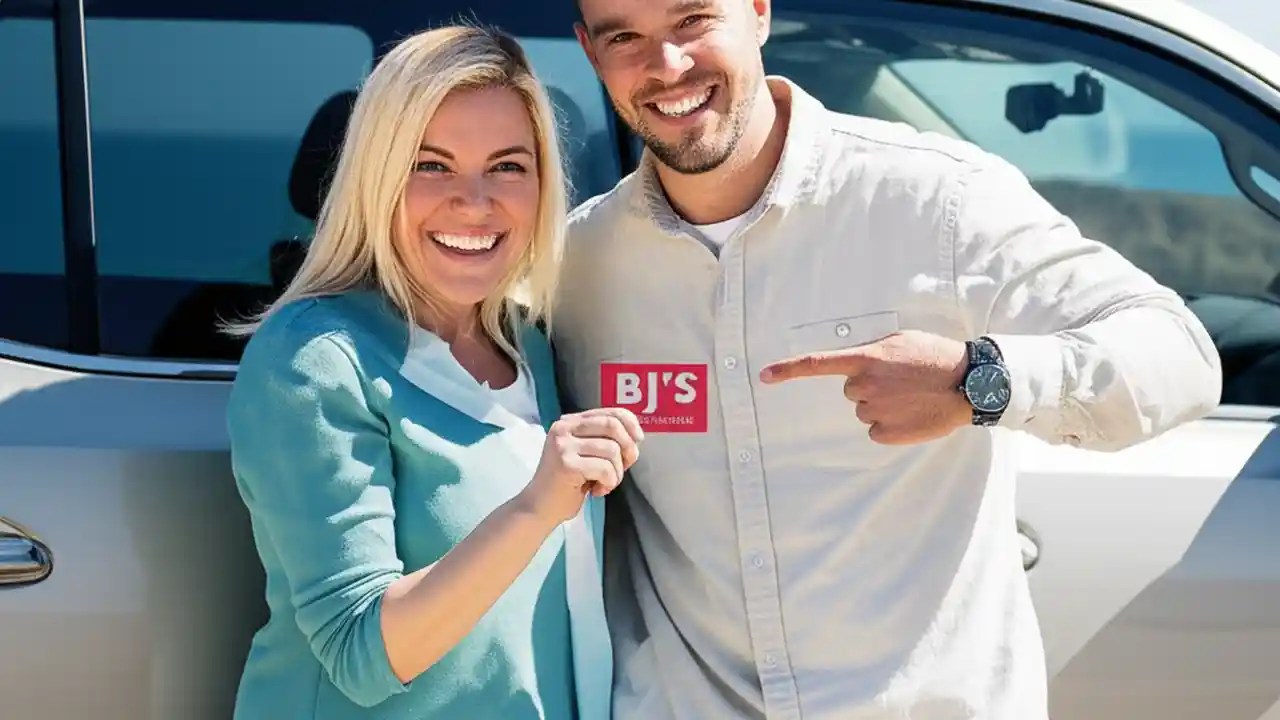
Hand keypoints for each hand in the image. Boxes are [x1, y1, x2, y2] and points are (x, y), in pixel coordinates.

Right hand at [521, 407, 643, 524]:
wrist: (539, 508)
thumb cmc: (567, 483)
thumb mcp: (585, 454)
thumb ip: (603, 440)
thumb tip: (636, 436)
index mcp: (569, 422)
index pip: (610, 412)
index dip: (631, 424)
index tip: (638, 440)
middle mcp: (564, 428)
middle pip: (613, 426)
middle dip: (628, 448)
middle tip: (623, 468)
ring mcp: (563, 445)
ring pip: (612, 450)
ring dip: (617, 473)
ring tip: (604, 484)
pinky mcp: (567, 464)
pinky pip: (605, 469)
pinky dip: (609, 483)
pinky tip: (596, 491)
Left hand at [759, 330, 971, 444]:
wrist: (970, 383)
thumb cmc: (936, 356)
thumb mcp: (901, 341)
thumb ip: (873, 350)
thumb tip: (856, 363)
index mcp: (866, 359)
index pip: (817, 364)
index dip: (788, 370)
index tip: (764, 376)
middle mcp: (864, 386)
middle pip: (851, 391)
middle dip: (871, 386)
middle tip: (901, 381)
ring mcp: (875, 411)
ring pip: (865, 410)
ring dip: (884, 404)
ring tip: (912, 395)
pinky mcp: (887, 432)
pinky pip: (877, 429)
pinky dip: (892, 425)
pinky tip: (913, 413)